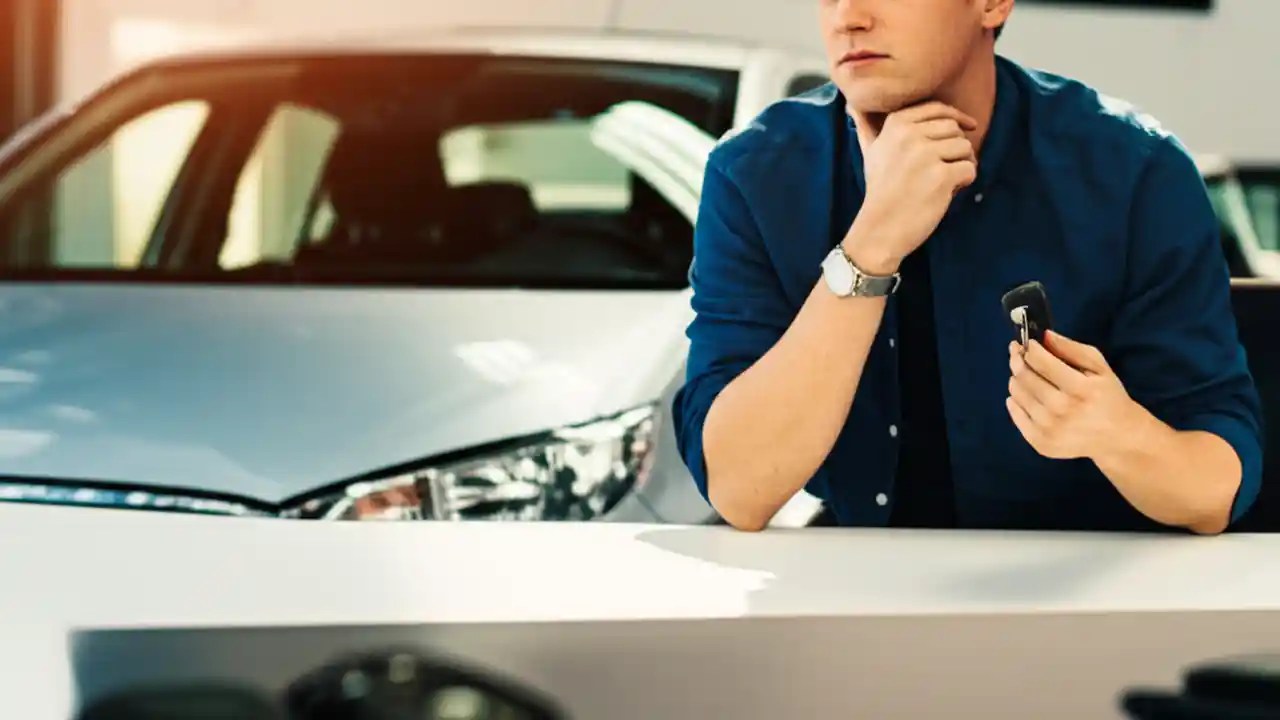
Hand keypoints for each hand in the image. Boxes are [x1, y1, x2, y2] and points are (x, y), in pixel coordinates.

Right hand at [844, 102, 977, 273]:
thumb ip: (866, 127)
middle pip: (954, 128)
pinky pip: (970, 168)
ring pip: (965, 147)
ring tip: (946, 180)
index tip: (968, 127)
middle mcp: (910, 135)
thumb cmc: (879, 191)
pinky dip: (965, 181)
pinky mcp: (941, 176)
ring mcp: (926, 155)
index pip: (937, 108)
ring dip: (963, 164)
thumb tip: (851, 105)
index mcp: (895, 125)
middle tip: (945, 167)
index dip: (955, 117)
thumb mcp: (870, 153)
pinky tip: (949, 191)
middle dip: (957, 147)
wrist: (879, 229)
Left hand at [1006, 331, 1138, 460]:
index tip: (1026, 342)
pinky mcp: (1040, 442)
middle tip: (1018, 353)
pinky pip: (1015, 414)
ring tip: (1024, 373)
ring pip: (1016, 393)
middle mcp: (1062, 410)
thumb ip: (1071, 348)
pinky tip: (1024, 394)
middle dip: (1018, 359)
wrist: (1117, 437)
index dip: (1029, 347)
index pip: (1040, 361)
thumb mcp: (1099, 367)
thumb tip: (1044, 335)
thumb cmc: (1108, 397)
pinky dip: (1015, 400)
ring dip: (1016, 378)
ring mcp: (1049, 429)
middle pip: (1024, 376)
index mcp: (1080, 389)